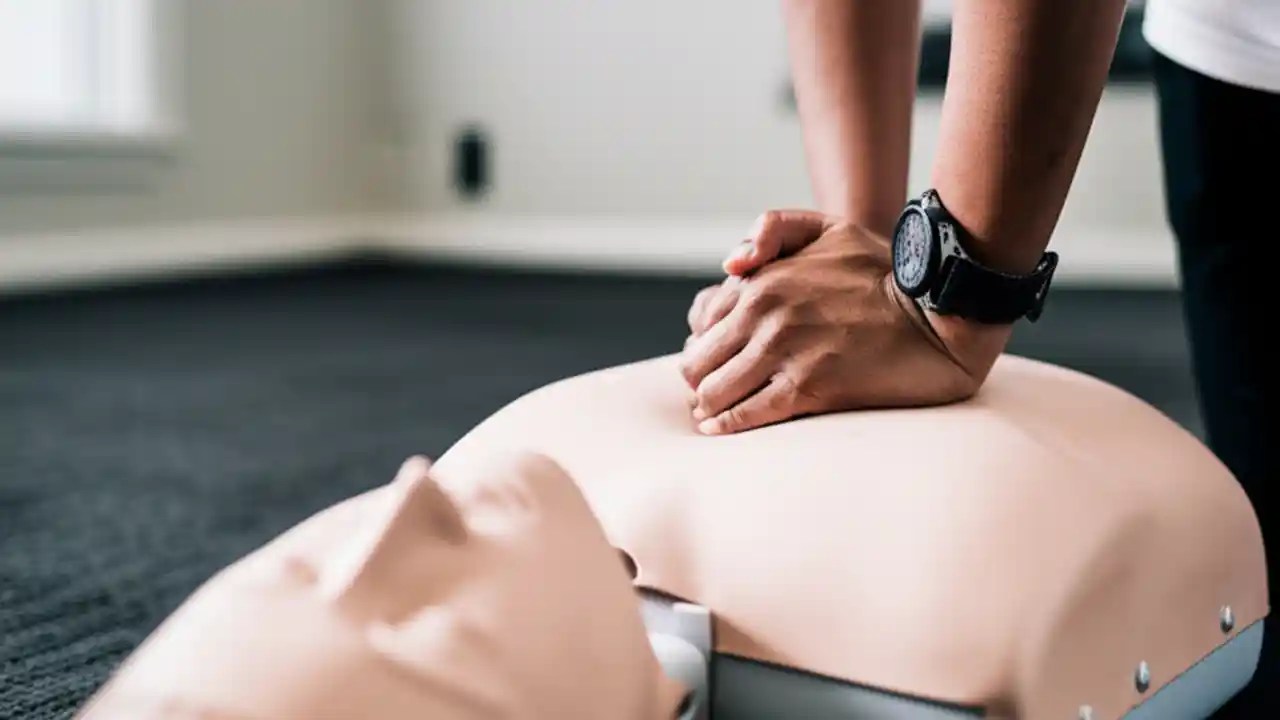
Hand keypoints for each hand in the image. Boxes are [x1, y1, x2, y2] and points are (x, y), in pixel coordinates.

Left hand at [680, 211, 1009, 434]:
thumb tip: (730, 266)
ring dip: (711, 405)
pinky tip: (723, 430)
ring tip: (720, 412)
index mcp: (762, 280)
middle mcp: (763, 314)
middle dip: (701, 377)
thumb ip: (772, 230)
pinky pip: (745, 415)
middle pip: (697, 361)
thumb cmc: (886, 271)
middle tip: (719, 389)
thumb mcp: (829, 229)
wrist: (939, 313)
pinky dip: (727, 426)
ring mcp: (783, 352)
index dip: (707, 342)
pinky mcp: (807, 389)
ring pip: (712, 392)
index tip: (722, 357)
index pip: (701, 321)